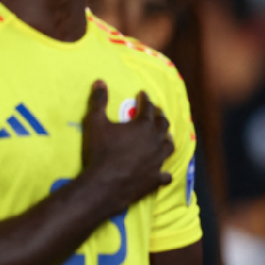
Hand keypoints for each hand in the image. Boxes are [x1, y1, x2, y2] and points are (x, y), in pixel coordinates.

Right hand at [80, 81, 173, 214]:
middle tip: (157, 113)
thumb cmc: (101, 151)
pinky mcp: (156, 178)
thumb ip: (99, 101)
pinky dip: (165, 173)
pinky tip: (165, 173)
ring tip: (165, 137)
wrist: (105, 183)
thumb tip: (100, 81)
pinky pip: (165, 175)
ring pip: (169, 147)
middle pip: (163, 125)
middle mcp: (156, 141)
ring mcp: (158, 161)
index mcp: (144, 126)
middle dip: (160, 117)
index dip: (146, 100)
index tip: (144, 95)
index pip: (148, 108)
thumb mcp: (95, 122)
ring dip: (167, 140)